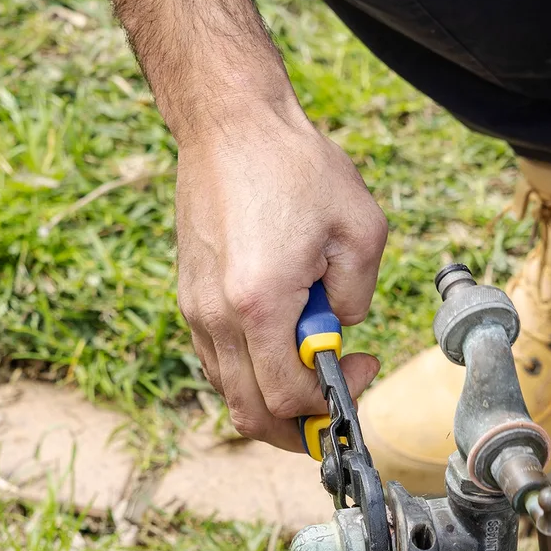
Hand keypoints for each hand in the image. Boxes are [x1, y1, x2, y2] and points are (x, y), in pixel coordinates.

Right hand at [176, 104, 388, 448]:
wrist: (230, 123)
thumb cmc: (296, 167)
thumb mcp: (361, 230)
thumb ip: (357, 297)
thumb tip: (339, 331)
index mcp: (260, 304)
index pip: (289, 399)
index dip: (331, 401)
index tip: (360, 364)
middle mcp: (218, 317)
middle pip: (252, 415)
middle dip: (299, 427)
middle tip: (334, 399)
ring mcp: (196, 310)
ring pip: (230, 395)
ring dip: (274, 402)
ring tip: (310, 368)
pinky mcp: (189, 299)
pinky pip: (218, 364)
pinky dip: (251, 375)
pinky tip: (282, 345)